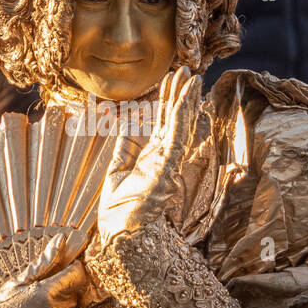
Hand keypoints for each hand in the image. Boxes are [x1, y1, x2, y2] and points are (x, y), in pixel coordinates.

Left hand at [95, 66, 200, 246]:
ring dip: (185, 99)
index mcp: (152, 157)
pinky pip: (177, 135)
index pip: (163, 124)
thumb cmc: (119, 211)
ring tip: (191, 76)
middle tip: (185, 71)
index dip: (167, 101)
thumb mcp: (117, 169)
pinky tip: (187, 96)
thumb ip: (125, 146)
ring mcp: (167, 162)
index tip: (172, 81)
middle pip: (174, 119)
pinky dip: (182, 114)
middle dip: (179, 94)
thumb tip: (127, 121)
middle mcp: (163, 157)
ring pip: (180, 124)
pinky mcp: (168, 167)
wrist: (119, 236)